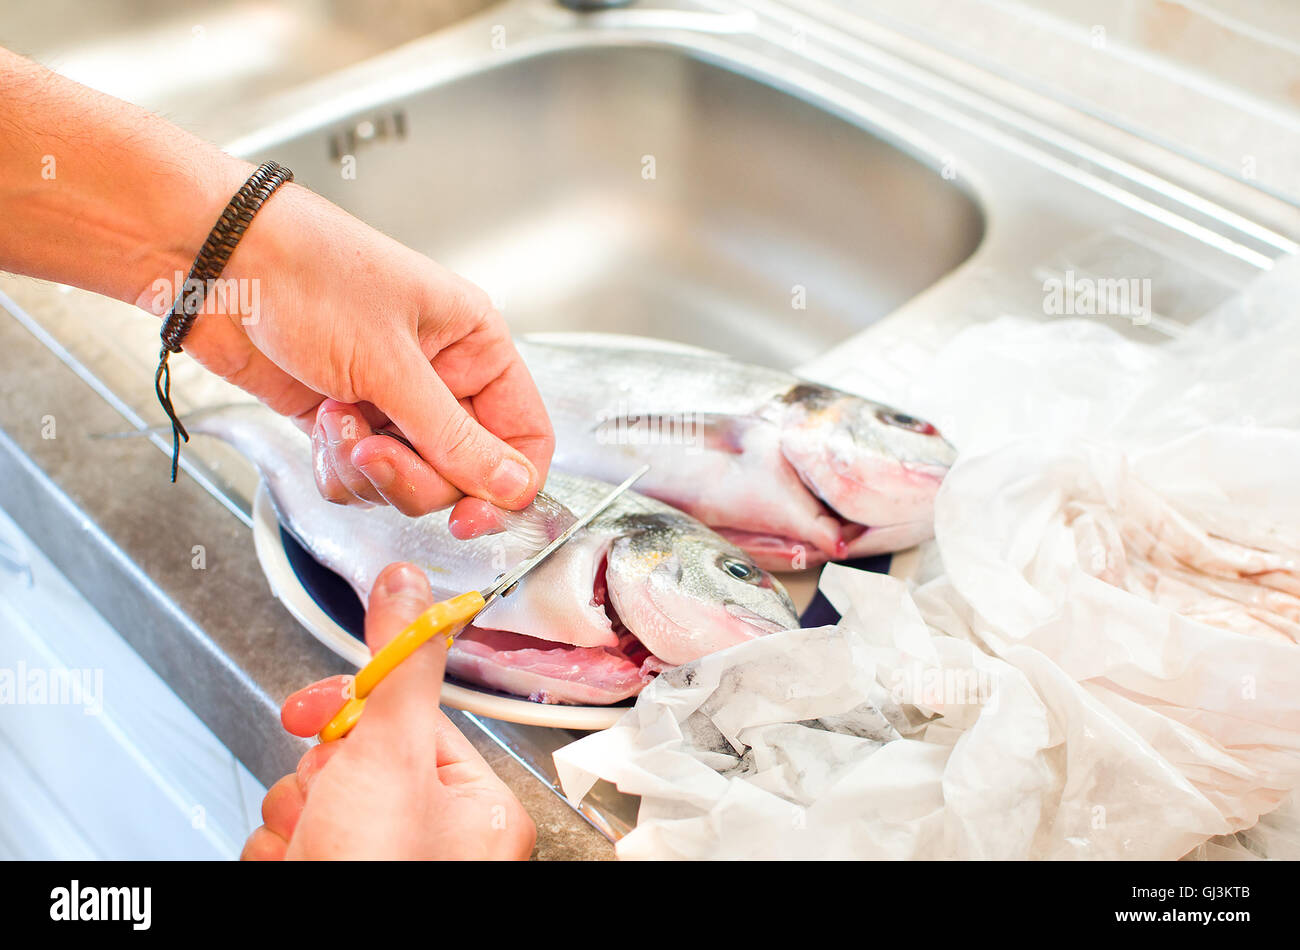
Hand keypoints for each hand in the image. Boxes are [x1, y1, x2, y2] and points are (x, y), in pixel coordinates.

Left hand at [153, 182, 553, 525]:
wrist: (214, 261)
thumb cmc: (308, 275)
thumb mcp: (391, 363)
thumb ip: (455, 437)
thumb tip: (515, 487)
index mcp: (475, 346)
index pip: (523, 436)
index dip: (506, 484)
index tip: (473, 516)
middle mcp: (441, 377)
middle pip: (462, 472)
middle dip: (416, 475)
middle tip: (376, 450)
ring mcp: (390, 402)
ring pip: (409, 482)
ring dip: (369, 470)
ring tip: (336, 419)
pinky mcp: (343, 420)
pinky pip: (360, 478)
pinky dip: (337, 468)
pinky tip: (319, 424)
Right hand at [241, 562, 535, 859]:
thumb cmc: (377, 877)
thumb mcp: (392, 755)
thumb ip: (399, 665)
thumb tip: (408, 587)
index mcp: (474, 806)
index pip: (408, 720)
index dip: (359, 711)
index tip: (321, 712)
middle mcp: (431, 838)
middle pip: (352, 757)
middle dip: (319, 778)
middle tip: (326, 806)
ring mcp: (375, 862)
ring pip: (311, 799)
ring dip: (294, 819)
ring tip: (311, 850)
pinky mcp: (327, 875)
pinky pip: (286, 841)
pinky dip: (278, 852)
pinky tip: (293, 866)